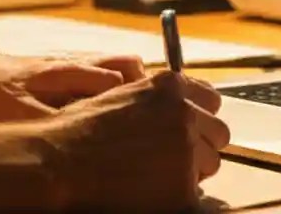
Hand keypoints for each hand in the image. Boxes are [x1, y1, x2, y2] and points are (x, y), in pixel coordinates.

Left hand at [0, 51, 145, 120]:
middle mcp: (79, 60)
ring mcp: (80, 60)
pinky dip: (117, 84)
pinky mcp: (76, 65)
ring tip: (124, 114)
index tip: (133, 124)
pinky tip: (106, 109)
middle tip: (135, 117)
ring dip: (129, 84)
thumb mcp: (18, 114)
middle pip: (129, 64)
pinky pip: (109, 69)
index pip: (116, 78)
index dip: (128, 100)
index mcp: (68, 71)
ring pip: (122, 63)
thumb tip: (80, 141)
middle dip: (140, 88)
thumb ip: (51, 123)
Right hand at [41, 71, 230, 211]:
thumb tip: (182, 107)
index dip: (199, 116)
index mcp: (169, 86)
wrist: (61, 162)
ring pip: (213, 162)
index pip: (210, 100)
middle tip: (174, 157)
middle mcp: (185, 113)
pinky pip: (197, 192)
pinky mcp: (184, 186)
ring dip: (193, 170)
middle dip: (202, 143)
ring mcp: (187, 149)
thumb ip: (157, 98)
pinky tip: (153, 191)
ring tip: (158, 175)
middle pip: (219, 131)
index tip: (191, 127)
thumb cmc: (80, 130)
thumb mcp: (121, 94)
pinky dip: (179, 195)